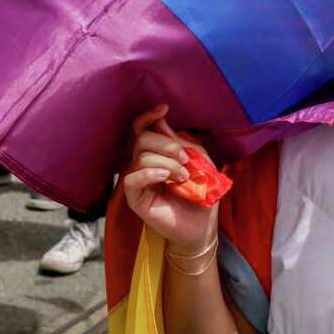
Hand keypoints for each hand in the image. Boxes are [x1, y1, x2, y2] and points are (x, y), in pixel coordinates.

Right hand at [121, 105, 220, 250]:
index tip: (163, 108)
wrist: (202, 224)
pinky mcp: (135, 198)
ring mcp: (138, 180)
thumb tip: (161, 123)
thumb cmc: (202, 192)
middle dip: (166, 144)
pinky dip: (148, 173)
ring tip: (183, 176)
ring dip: (166, 162)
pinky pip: (131, 179)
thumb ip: (182, 142)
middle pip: (142, 139)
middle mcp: (144, 163)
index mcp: (158, 152)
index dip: (149, 116)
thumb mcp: (199, 161)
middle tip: (185, 160)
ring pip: (140, 157)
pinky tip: (165, 177)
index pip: (143, 128)